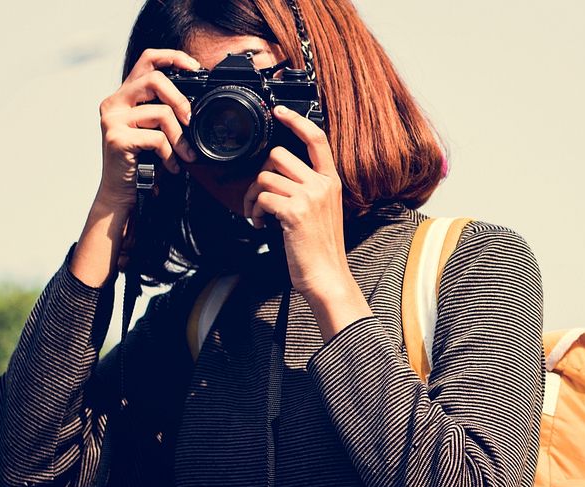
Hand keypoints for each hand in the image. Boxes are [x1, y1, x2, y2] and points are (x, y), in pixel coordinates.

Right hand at [94, 47, 201, 212]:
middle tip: (191, 121)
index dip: (173, 57)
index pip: (147, 60)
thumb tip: (195, 107)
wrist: (121, 195)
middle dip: (180, 100)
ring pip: (159, 112)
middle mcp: (114, 103)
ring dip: (179, 137)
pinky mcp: (116, 138)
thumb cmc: (142, 165)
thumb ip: (166, 113)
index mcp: (124, 96)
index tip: (195, 68)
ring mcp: (112, 120)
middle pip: (154, 80)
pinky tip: (171, 167)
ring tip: (186, 156)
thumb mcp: (156, 133)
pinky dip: (169, 154)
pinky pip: (155, 138)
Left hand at [241, 107, 353, 304]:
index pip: (316, 139)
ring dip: (253, 197)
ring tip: (258, 215)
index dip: (296, 120)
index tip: (280, 112)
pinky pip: (262, 198)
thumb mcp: (324, 213)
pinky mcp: (294, 213)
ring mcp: (309, 198)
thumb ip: (309, 190)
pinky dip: (254, 212)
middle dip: (260, 175)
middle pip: (278, 156)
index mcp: (330, 182)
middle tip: (258, 196)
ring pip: (265, 177)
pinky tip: (260, 224)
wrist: (327, 277)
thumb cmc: (322, 250)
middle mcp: (321, 185)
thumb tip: (280, 177)